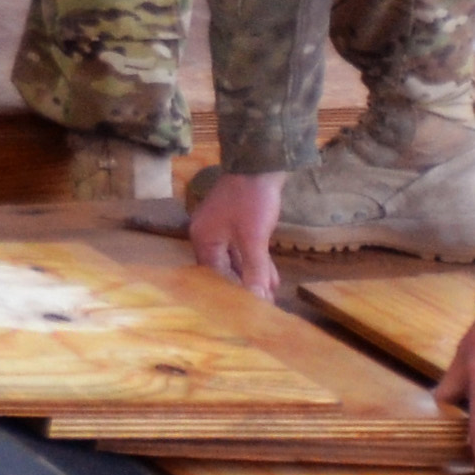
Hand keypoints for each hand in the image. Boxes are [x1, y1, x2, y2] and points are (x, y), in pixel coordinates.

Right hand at [185, 168, 283, 304]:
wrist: (260, 163)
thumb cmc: (251, 200)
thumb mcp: (254, 238)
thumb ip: (255, 270)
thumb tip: (259, 300)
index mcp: (203, 238)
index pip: (213, 275)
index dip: (231, 293)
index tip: (248, 311)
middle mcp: (208, 234)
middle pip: (223, 269)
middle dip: (244, 286)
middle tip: (262, 307)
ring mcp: (222, 228)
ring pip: (236, 260)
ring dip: (253, 275)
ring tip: (270, 297)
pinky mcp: (237, 223)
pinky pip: (244, 249)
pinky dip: (256, 262)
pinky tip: (271, 277)